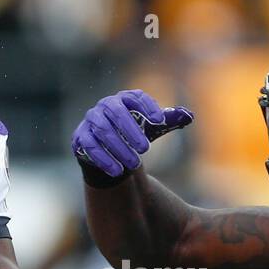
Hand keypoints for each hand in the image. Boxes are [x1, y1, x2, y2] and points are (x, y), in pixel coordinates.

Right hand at [72, 90, 193, 177]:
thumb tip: (188, 116)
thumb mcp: (152, 127)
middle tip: (145, 149)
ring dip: (119, 148)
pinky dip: (103, 159)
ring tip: (135, 164)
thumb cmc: (134, 133)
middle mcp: (105, 106)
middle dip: (131, 130)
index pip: (135, 97)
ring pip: (103, 131)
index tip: (159, 120)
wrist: (110, 150)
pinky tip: (117, 171)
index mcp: (124, 99)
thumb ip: (169, 120)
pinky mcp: (80, 138)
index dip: (147, 107)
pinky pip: (90, 147)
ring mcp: (90, 121)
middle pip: (116, 113)